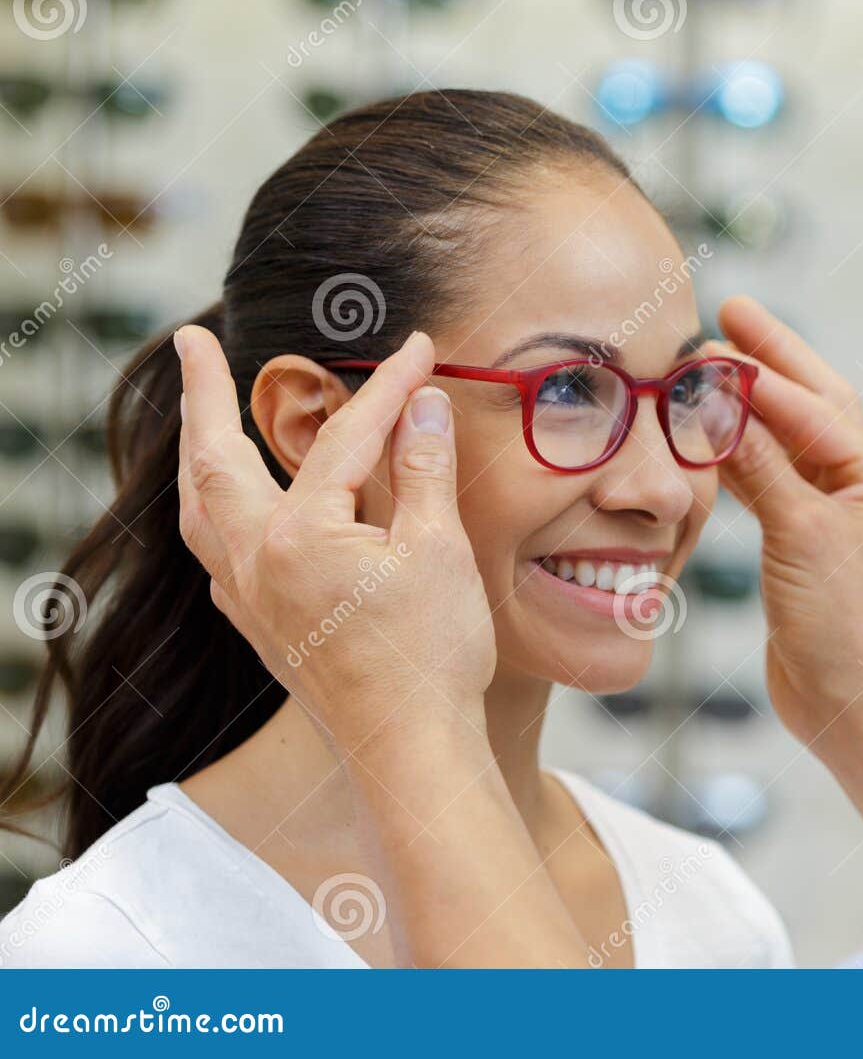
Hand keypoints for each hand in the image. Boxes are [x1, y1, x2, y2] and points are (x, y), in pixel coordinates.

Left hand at [175, 325, 495, 754]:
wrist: (411, 751)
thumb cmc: (431, 658)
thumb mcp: (440, 551)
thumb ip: (423, 469)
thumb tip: (424, 405)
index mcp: (297, 537)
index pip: (343, 440)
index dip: (387, 389)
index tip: (419, 350)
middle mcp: (253, 563)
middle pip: (213, 459)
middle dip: (202, 393)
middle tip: (193, 339)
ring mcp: (248, 600)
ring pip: (199, 510)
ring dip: (195, 454)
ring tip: (197, 416)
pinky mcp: (261, 629)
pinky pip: (215, 554)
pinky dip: (214, 513)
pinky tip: (234, 512)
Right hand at [715, 297, 862, 739]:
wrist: (854, 704)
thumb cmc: (846, 625)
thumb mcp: (801, 534)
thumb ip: (761, 464)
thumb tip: (720, 399)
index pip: (812, 407)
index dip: (761, 371)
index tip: (714, 336)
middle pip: (811, 404)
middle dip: (771, 359)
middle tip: (730, 312)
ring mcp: (836, 514)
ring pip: (786, 440)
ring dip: (748, 404)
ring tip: (707, 362)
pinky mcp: (806, 543)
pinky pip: (769, 481)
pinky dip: (737, 455)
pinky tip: (705, 432)